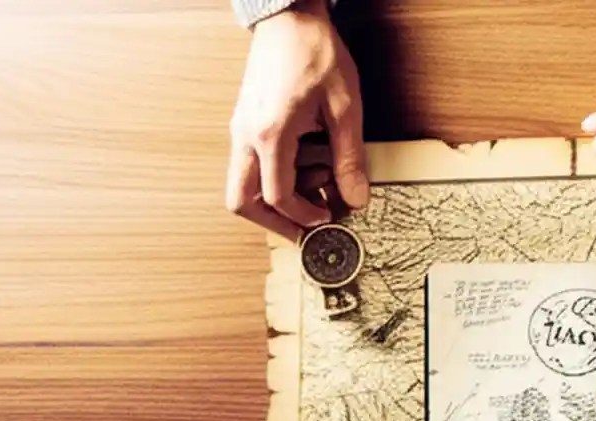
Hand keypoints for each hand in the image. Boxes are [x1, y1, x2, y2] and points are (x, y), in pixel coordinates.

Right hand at [226, 0, 368, 239]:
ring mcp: (241, 129)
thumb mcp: (345, 108)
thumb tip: (355, 197)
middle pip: (241, 200)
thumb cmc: (315, 54)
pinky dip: (275, 175)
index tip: (327, 217)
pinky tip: (307, 160)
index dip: (304, 216)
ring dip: (277, 196)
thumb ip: (349, 157)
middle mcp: (246, 135)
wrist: (290, 19)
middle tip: (306, 225)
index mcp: (270, 133)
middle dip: (274, 221)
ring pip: (242, 185)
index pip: (277, 196)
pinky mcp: (245, 123)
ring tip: (318, 180)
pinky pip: (251, 164)